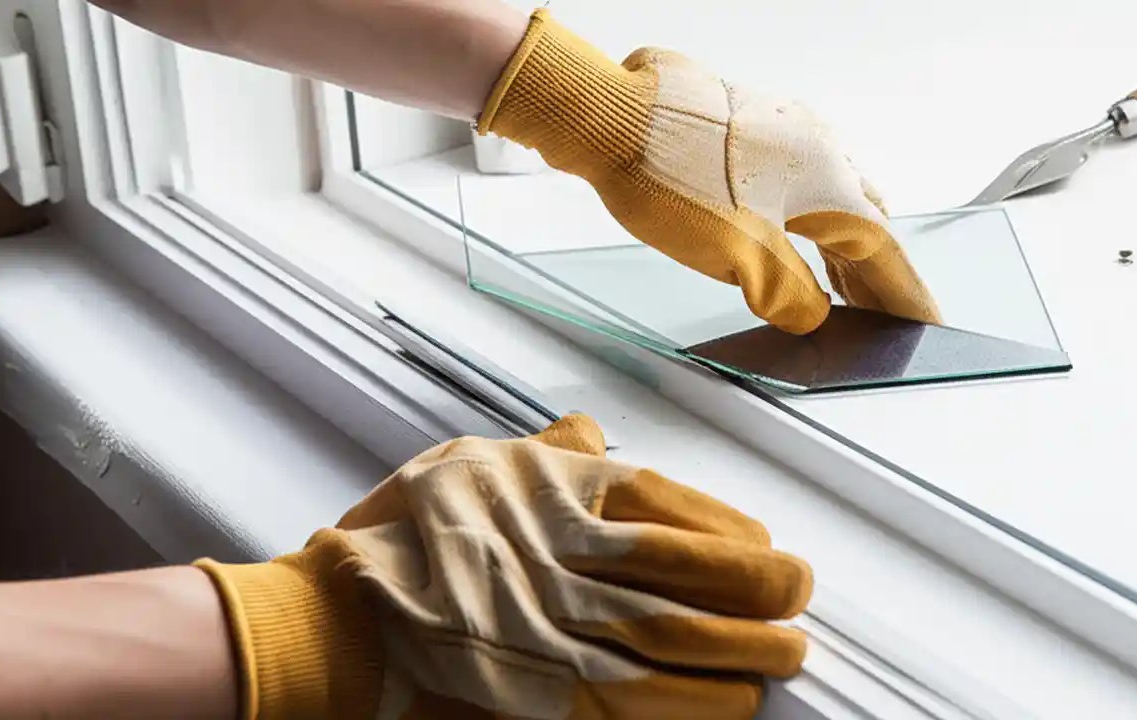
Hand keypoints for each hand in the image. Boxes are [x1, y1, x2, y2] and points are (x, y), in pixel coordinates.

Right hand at [197, 415, 812, 719]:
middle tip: (801, 595)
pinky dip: (688, 704)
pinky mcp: (535, 687)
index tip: (767, 545)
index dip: (728, 528)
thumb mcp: (470, 461)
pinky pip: (628, 700)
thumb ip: (542, 449)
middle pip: (682, 571)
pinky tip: (729, 704)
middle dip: (757, 587)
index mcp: (547, 489)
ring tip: (786, 652)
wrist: (336, 616)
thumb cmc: (399, 532)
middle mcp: (557, 551)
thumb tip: (592, 430)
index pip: (665, 504)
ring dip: (739, 648)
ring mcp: (548, 622)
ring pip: (668, 636)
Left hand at [480, 10, 940, 334]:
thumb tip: (810, 314)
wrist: (606, 116)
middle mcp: (817, 148)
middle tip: (884, 318)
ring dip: (840, 248)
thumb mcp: (740, 256)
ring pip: (830, 199)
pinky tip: (792, 237)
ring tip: (843, 289)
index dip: (904, 293)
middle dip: (874, 276)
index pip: (883, 250)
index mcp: (828, 179)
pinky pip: (797, 182)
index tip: (926, 323)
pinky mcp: (747, 131)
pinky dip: (807, 222)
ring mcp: (782, 133)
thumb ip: (787, 294)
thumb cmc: (667, 175)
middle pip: (863, 224)